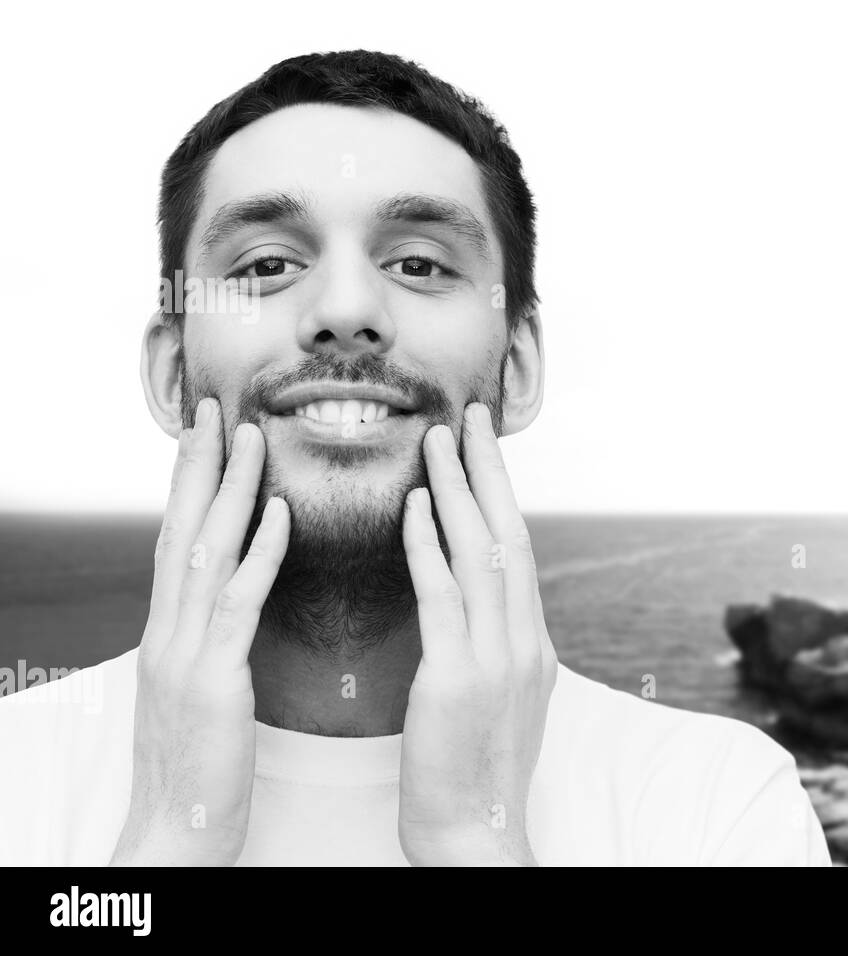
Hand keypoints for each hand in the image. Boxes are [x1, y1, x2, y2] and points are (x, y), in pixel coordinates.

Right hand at [111, 400, 288, 865]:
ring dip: (230, 491)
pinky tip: (281, 515)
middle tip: (217, 410)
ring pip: (205, 553)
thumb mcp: (200, 692)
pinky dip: (259, 554)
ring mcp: (184, 654)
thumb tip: (231, 606)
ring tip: (249, 436)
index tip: (208, 437)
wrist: (173, 835)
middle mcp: (168, 633)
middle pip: (182, 531)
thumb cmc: (198, 767)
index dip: (193, 487)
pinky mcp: (211, 683)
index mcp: (170, 635)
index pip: (179, 543)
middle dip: (200, 467)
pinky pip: (237, 605)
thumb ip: (212, 644)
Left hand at [398, 402, 557, 865]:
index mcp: (534, 646)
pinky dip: (429, 546)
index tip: (483, 452)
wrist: (476, 837)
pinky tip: (412, 508)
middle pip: (511, 534)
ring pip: (482, 553)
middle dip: (489, 472)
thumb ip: (494, 650)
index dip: (500, 497)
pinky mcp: (457, 678)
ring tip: (438, 440)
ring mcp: (498, 658)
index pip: (519, 553)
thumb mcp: (501, 703)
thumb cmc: (474, 776)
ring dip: (458, 490)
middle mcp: (525, 642)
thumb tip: (482, 611)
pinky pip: (443, 595)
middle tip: (471, 418)